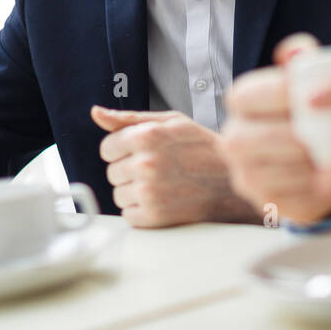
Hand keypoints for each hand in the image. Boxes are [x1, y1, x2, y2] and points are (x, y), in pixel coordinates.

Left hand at [92, 106, 258, 227]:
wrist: (233, 183)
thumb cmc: (204, 148)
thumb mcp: (172, 122)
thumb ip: (130, 118)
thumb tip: (97, 113)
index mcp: (147, 136)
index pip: (107, 147)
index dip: (123, 150)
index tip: (142, 153)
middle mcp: (146, 163)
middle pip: (111, 172)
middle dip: (129, 171)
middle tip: (158, 169)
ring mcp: (150, 191)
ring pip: (118, 195)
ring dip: (135, 192)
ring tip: (162, 184)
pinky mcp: (154, 216)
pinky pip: (128, 215)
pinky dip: (142, 211)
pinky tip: (163, 200)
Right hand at [220, 34, 330, 225]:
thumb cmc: (321, 115)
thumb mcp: (316, 84)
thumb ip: (306, 63)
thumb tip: (297, 51)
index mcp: (243, 103)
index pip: (244, 96)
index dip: (274, 94)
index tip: (308, 97)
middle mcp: (234, 139)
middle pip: (243, 139)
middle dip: (284, 139)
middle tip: (316, 138)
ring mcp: (245, 173)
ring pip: (258, 173)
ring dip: (296, 168)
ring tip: (327, 161)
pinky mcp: (265, 202)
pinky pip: (277, 200)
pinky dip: (306, 192)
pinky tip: (328, 181)